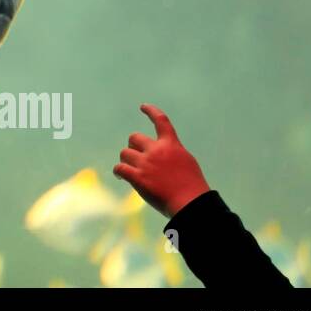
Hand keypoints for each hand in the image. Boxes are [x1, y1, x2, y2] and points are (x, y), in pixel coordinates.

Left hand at [113, 104, 210, 218]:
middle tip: (136, 158)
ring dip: (126, 160)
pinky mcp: (137, 177)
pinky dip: (118, 171)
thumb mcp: (186, 163)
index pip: (161, 121)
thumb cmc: (192, 187)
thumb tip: (158, 155)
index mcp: (171, 145)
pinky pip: (119, 168)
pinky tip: (120, 175)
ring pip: (125, 153)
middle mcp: (157, 150)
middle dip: (133, 146)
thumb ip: (171, 154)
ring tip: (129, 169)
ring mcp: (146, 163)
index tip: (143, 106)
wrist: (191, 203)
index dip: (151, 111)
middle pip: (134, 138)